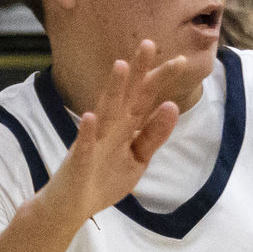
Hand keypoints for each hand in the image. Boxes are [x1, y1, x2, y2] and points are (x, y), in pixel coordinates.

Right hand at [53, 38, 187, 221]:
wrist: (70, 208)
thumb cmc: (103, 179)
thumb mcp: (137, 159)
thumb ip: (153, 135)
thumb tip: (172, 105)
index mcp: (125, 127)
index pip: (144, 98)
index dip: (160, 79)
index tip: (182, 60)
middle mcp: (109, 128)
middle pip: (126, 96)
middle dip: (137, 71)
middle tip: (148, 44)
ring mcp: (93, 143)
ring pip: (105, 112)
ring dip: (112, 90)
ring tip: (120, 66)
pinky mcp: (79, 162)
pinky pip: (84, 145)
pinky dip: (86, 132)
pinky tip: (90, 117)